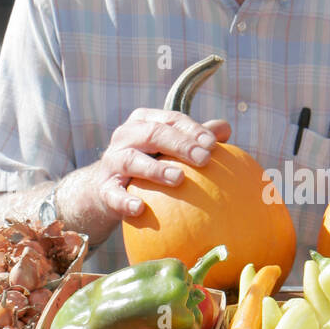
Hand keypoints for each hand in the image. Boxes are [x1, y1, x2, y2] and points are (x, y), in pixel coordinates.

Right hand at [96, 109, 231, 220]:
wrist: (107, 188)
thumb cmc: (149, 162)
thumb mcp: (169, 148)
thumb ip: (195, 138)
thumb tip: (226, 129)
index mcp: (144, 121)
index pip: (171, 120)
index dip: (192, 130)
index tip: (213, 144)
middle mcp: (125, 136)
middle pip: (153, 134)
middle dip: (180, 145)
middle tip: (204, 158)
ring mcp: (112, 162)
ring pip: (132, 160)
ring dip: (155, 169)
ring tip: (179, 178)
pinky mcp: (104, 188)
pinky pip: (113, 195)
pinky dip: (125, 201)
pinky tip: (140, 209)